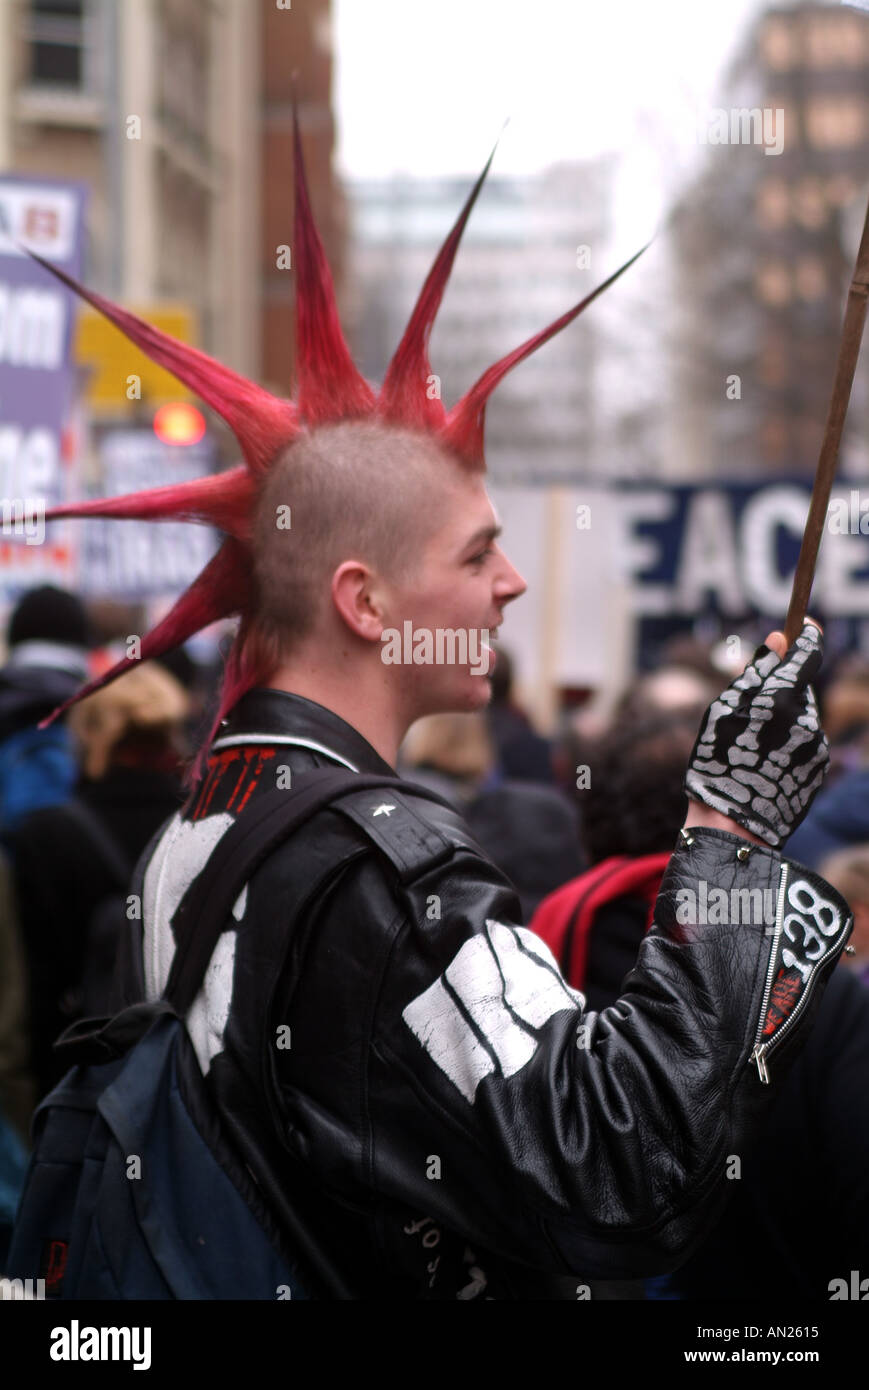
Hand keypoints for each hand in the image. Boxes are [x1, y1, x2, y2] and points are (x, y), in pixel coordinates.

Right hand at [683, 619, 827, 849]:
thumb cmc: (717, 765)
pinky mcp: (819, 767)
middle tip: (750, 709)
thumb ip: (755, 674)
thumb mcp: (723, 712)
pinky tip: (765, 761)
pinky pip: (805, 741)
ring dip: (783, 718)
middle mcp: (806, 719)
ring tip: (752, 744)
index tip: (805, 625)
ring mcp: (817, 745)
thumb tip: (779, 640)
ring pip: (802, 715)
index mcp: (780, 700)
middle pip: (800, 688)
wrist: (732, 827)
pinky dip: (788, 741)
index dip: (807, 636)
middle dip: (782, 689)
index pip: (807, 654)